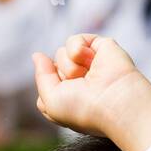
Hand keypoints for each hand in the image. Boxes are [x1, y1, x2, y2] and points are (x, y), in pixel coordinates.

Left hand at [32, 33, 150, 150]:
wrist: (114, 101)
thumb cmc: (84, 109)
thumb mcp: (50, 101)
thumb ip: (41, 77)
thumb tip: (37, 55)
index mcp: (70, 97)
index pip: (48, 83)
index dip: (51, 89)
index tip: (68, 101)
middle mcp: (80, 81)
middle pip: (53, 66)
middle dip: (61, 76)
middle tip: (80, 87)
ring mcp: (90, 64)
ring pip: (61, 52)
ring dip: (69, 66)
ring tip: (87, 76)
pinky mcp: (100, 47)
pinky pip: (74, 40)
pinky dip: (78, 51)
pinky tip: (92, 62)